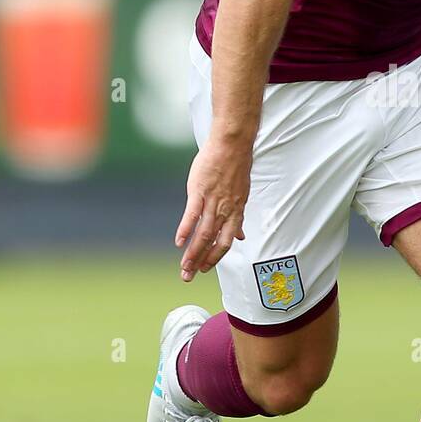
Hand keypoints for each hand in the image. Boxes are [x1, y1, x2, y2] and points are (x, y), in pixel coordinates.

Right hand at [174, 137, 251, 280]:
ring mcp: (213, 201)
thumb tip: (241, 235)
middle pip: (213, 242)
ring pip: (203, 233)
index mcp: (236, 211)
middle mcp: (226, 210)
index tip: (205, 269)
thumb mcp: (241, 195)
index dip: (216, 257)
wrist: (232, 144)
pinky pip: (192, 214)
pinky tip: (179, 242)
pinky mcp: (199, 190)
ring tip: (184, 267)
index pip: (227, 241)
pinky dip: (185, 229)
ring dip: (192, 252)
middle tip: (189, 277)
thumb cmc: (235, 168)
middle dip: (201, 262)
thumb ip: (237, 218)